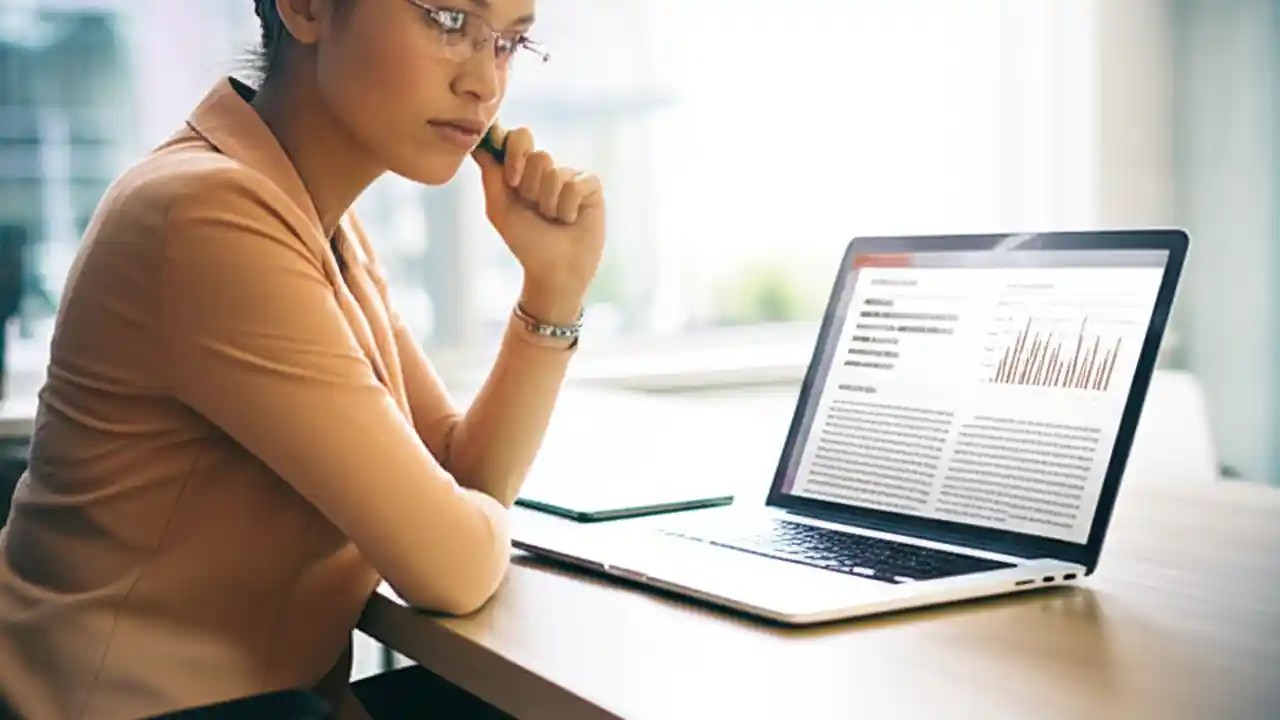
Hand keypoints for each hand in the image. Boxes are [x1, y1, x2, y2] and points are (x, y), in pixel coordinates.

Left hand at [472, 125, 605, 320]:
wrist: (553, 270)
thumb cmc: (526, 242)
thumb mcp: (499, 209)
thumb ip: (491, 175)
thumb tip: (479, 145)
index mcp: (524, 170)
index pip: (519, 138)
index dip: (515, 154)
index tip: (513, 180)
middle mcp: (549, 169)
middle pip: (538, 156)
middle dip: (532, 189)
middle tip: (537, 210)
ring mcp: (572, 176)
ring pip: (556, 174)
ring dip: (549, 204)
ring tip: (554, 219)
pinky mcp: (592, 187)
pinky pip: (576, 184)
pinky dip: (568, 208)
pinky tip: (570, 220)